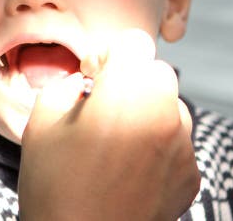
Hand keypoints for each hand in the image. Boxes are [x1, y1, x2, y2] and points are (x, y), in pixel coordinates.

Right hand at [18, 29, 199, 220]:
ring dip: (147, 113)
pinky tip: (129, 170)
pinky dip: (158, 146)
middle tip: (102, 109)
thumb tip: (85, 82)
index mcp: (129, 91)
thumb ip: (67, 85)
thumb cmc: (56, 189)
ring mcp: (182, 146)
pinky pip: (176, 142)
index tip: (95, 75)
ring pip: (170, 106)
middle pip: (156, 72)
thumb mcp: (42, 122)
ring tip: (115, 145)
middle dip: (130, 83)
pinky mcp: (190, 175)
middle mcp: (165, 112)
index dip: (109, 54)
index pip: (133, 43)